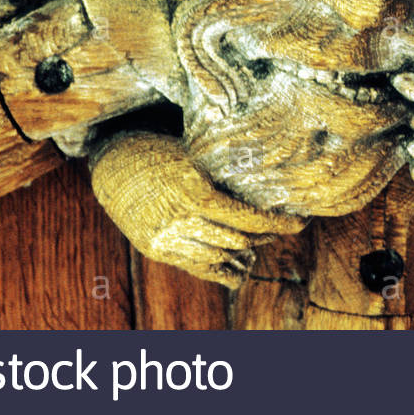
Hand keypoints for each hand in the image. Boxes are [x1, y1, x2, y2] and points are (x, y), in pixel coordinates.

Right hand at [90, 131, 306, 286]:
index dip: (277, 224)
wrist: (113, 163)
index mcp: (193, 192)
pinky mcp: (157, 250)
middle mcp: (179, 220)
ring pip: (220, 257)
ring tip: (259, 242)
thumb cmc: (160, 147)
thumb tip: (267, 183)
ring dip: (244, 252)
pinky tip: (238, 263)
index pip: (246, 218)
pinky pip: (197, 267)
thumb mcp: (195, 152)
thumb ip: (224, 173)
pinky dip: (222, 268)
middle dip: (264, 236)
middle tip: (280, 227)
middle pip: (238, 241)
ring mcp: (166, 239)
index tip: (300, 222)